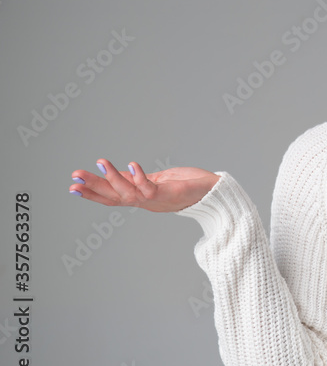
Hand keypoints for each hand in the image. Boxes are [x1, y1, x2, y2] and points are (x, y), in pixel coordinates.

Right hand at [69, 159, 219, 212]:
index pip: (112, 197)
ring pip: (129, 194)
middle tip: (74, 179)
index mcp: (141, 198)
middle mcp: (146, 202)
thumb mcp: (158, 181)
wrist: (214, 193)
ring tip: (101, 163)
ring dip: (113, 179)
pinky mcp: (170, 193)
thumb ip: (139, 180)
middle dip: (94, 188)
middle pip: (115, 197)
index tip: (72, 186)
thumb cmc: (188, 186)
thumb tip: (120, 174)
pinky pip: (151, 188)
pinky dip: (140, 177)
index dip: (92, 193)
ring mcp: (157, 199)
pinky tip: (132, 164)